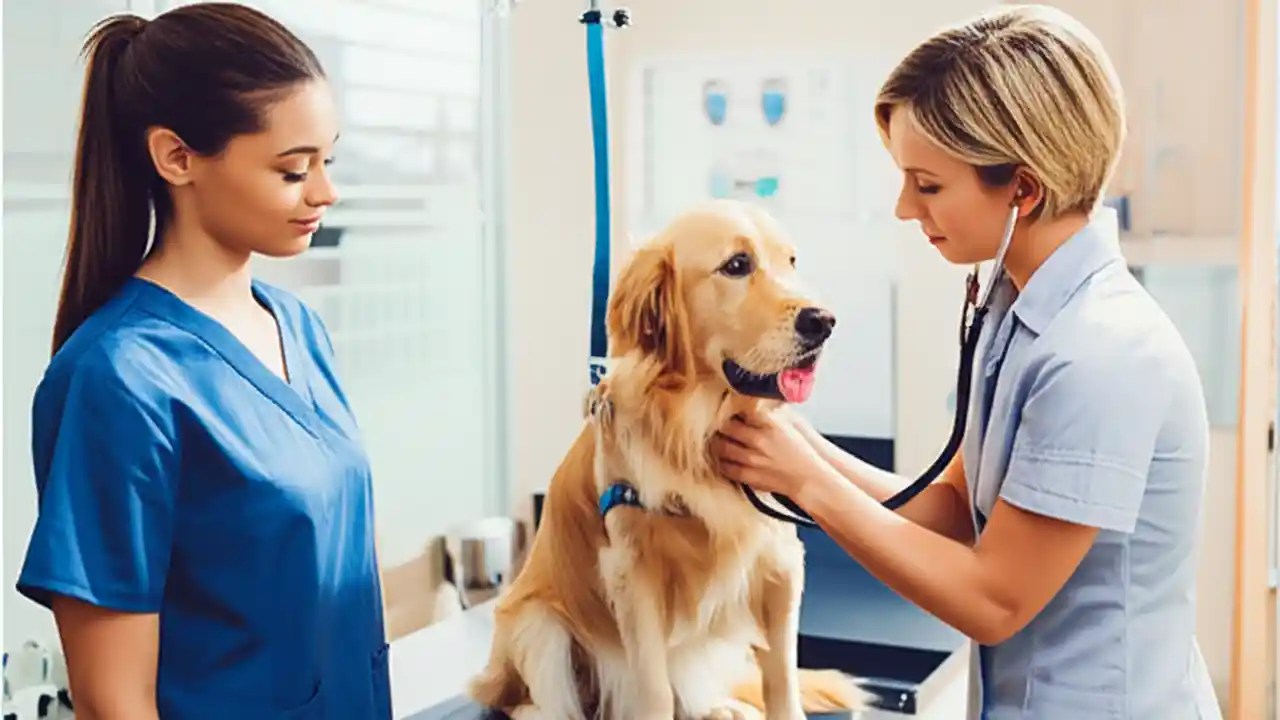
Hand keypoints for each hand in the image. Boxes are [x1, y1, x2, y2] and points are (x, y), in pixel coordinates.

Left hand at [712, 411, 833, 498]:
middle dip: (719, 424)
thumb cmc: (800, 450)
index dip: (730, 406)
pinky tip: (722, 457)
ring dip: (716, 442)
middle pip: (726, 427)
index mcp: (770, 423)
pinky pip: (725, 466)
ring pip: (721, 447)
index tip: (726, 406)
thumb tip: (758, 398)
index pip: (740, 408)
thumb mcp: (791, 423)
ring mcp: (753, 459)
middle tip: (716, 423)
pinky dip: (721, 461)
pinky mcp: (749, 476)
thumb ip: (773, 411)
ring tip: (717, 439)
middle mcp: (759, 439)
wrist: (808, 478)